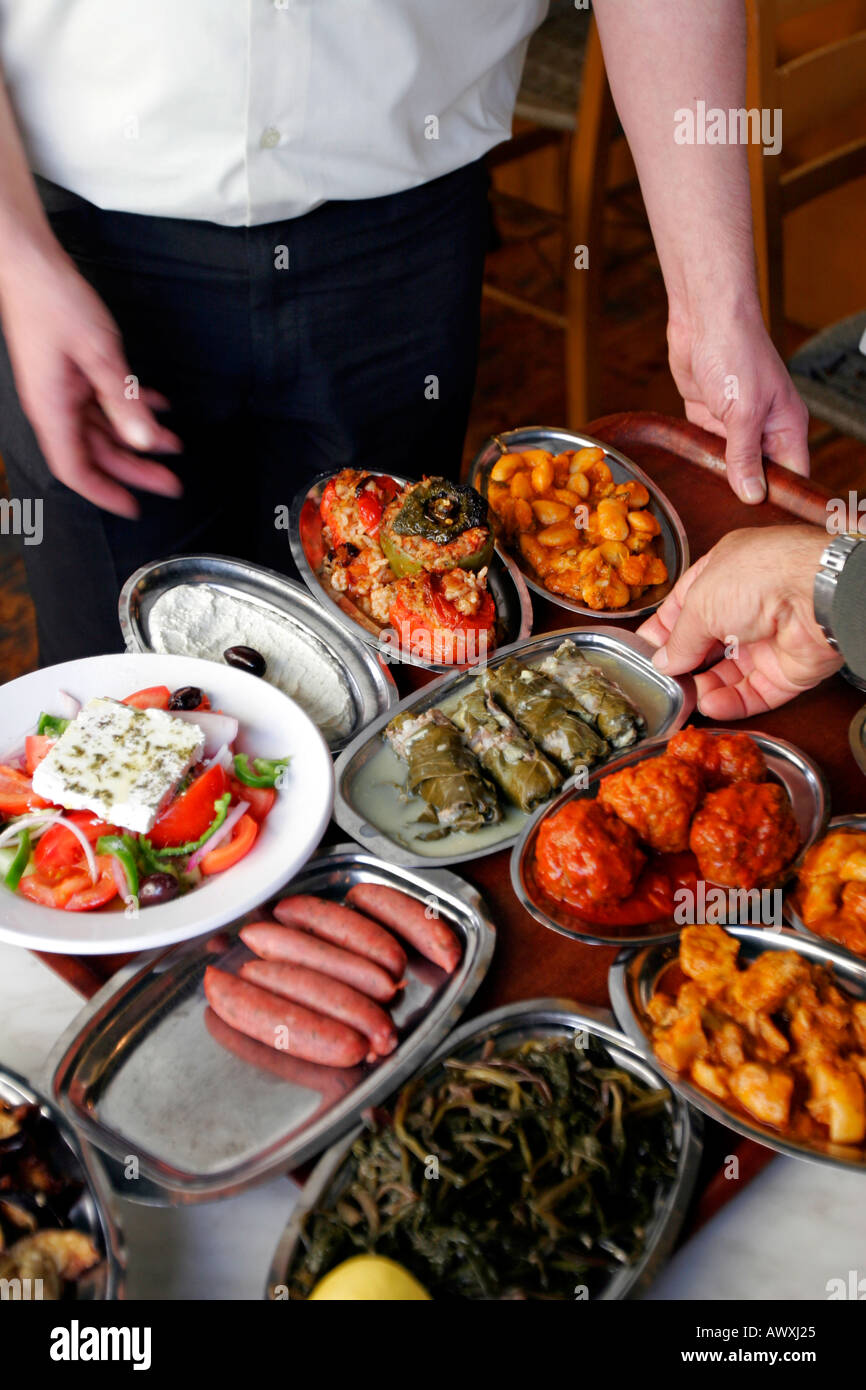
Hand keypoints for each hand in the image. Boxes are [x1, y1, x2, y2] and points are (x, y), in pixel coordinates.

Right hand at [0, 245, 181, 515]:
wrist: (28, 260)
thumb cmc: (52, 300)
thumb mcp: (100, 353)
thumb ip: (123, 400)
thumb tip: (143, 439)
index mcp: (52, 408)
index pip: (76, 470)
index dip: (104, 493)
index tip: (132, 507)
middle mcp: (54, 404)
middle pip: (96, 453)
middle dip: (135, 469)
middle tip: (170, 482)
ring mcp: (62, 388)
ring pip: (103, 428)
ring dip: (138, 437)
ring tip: (172, 444)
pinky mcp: (70, 371)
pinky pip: (102, 401)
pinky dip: (130, 406)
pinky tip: (155, 406)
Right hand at [637, 526, 841, 717]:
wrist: (815, 596)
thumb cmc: (756, 579)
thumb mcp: (700, 605)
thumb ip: (678, 639)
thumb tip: (663, 663)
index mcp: (724, 574)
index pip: (686, 605)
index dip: (664, 630)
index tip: (644, 653)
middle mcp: (747, 605)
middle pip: (708, 642)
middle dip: (684, 663)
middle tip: (662, 682)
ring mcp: (769, 638)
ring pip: (730, 672)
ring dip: (706, 686)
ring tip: (685, 698)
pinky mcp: (788, 670)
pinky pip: (755, 691)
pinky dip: (733, 701)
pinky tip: (711, 706)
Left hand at [667, 302, 809, 505]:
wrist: (704, 318)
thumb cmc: (737, 352)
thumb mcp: (744, 412)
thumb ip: (746, 455)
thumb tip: (752, 493)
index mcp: (786, 426)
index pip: (791, 474)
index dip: (779, 499)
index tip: (763, 524)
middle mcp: (763, 426)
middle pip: (759, 473)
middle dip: (745, 493)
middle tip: (729, 521)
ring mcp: (735, 422)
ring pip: (730, 463)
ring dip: (719, 478)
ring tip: (708, 506)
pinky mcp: (708, 415)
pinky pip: (706, 448)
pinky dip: (699, 459)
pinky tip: (691, 478)